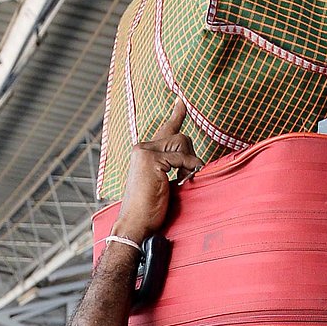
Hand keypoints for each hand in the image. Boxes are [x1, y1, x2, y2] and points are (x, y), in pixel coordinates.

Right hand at [116, 100, 200, 242]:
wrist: (135, 224)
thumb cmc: (149, 209)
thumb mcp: (162, 182)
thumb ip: (171, 167)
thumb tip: (191, 159)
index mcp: (144, 153)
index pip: (165, 131)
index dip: (176, 115)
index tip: (181, 101)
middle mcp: (142, 148)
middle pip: (179, 136)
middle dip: (190, 155)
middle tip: (187, 176)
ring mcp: (144, 152)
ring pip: (181, 142)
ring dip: (190, 161)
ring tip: (184, 179)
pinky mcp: (150, 160)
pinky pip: (181, 156)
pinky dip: (189, 167)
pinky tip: (185, 178)